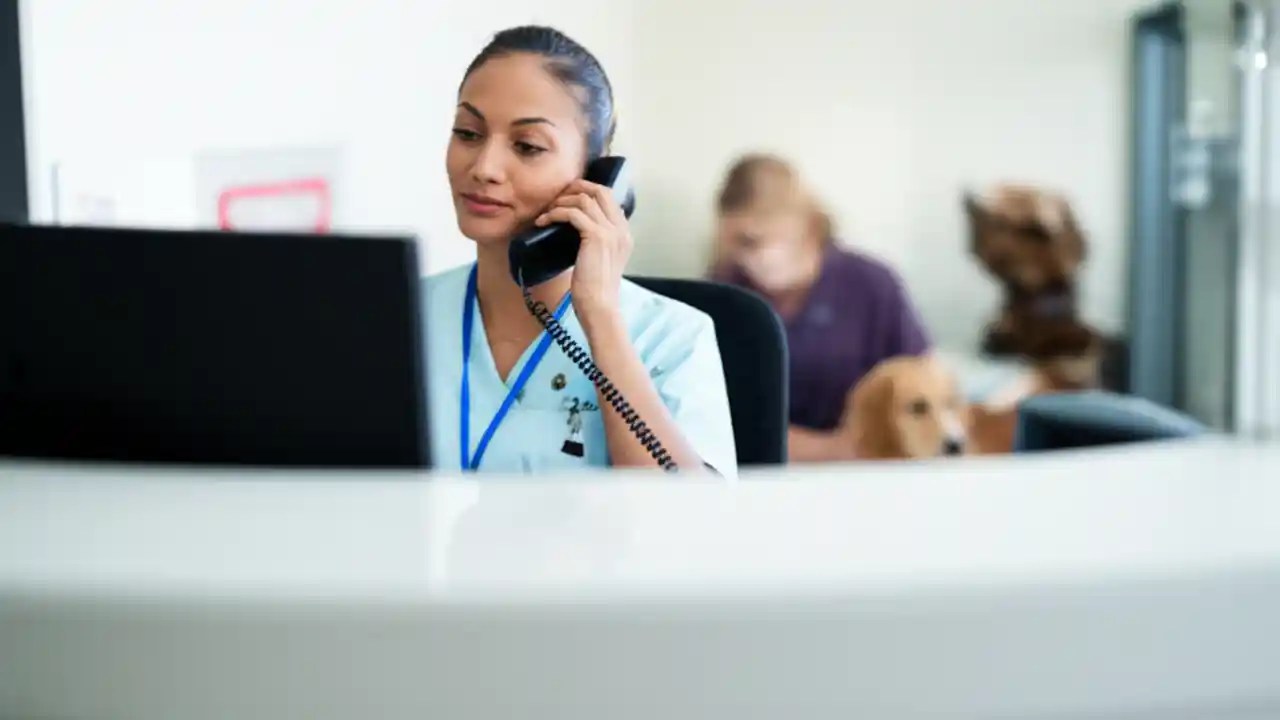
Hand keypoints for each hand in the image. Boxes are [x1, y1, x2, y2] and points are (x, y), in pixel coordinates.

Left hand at [535, 179, 632, 323]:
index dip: (587, 191)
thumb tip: (576, 226)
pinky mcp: (597, 237)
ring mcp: (611, 232)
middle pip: (600, 190)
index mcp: (624, 233)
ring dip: (561, 202)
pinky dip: (555, 214)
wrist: (600, 306)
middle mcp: (621, 229)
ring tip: (547, 212)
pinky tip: (543, 221)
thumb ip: (596, 241)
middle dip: (575, 188)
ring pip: (584, 199)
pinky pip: (573, 214)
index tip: (566, 197)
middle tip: (556, 198)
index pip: (609, 197)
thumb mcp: (600, 259)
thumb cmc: (595, 288)